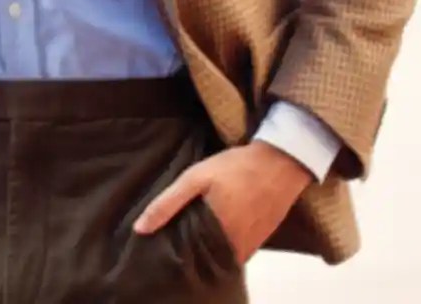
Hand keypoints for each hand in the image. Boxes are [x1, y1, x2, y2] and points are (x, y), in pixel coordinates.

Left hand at [133, 141, 312, 263]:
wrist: (281, 162)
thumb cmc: (234, 167)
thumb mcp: (195, 178)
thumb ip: (167, 204)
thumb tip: (140, 229)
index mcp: (215, 232)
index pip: (188, 256)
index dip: (173, 252)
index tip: (160, 246)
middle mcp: (234, 245)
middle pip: (204, 259)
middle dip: (189, 253)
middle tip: (173, 241)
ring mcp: (251, 244)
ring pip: (221, 256)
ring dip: (207, 251)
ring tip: (191, 236)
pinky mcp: (261, 238)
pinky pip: (237, 251)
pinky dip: (224, 246)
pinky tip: (214, 232)